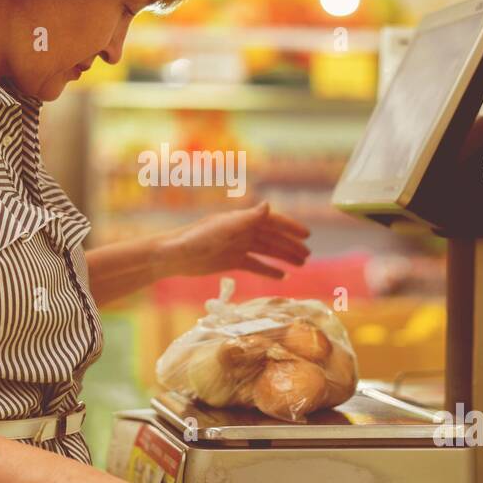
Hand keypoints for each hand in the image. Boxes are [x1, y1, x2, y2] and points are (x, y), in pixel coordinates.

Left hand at [163, 201, 310, 279]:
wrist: (174, 256)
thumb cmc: (196, 239)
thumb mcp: (224, 229)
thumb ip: (247, 218)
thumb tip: (268, 205)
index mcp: (241, 220)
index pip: (271, 222)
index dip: (290, 227)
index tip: (307, 235)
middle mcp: (241, 231)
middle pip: (272, 238)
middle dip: (291, 245)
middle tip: (309, 255)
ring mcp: (237, 247)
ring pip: (266, 251)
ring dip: (283, 257)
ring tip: (301, 265)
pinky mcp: (231, 261)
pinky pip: (255, 265)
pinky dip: (268, 270)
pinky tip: (282, 277)